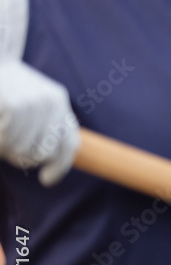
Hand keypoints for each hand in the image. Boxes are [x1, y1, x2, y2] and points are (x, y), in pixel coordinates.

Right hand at [0, 60, 78, 185]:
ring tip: (0, 127)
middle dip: (22, 157)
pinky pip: (6, 140)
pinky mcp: (16, 106)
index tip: (47, 180)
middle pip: (43, 154)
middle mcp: (53, 103)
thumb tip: (43, 159)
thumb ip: (41, 123)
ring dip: (5, 147)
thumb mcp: (30, 99)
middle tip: (6, 145)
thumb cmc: (4, 84)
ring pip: (21, 150)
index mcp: (58, 101)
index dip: (60, 166)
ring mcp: (35, 104)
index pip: (69, 143)